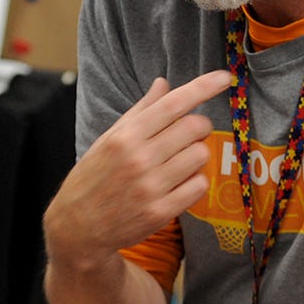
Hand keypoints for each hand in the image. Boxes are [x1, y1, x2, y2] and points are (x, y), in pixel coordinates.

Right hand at [43, 70, 232, 267]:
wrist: (79, 227)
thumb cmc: (95, 177)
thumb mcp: (109, 139)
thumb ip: (141, 111)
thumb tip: (164, 84)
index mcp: (125, 136)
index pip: (173, 104)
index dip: (203, 87)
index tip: (225, 77)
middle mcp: (139, 159)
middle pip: (195, 127)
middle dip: (200, 126)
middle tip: (190, 134)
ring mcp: (151, 187)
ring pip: (200, 155)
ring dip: (197, 154)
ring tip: (180, 161)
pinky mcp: (160, 212)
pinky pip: (199, 185)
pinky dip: (195, 181)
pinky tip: (179, 183)